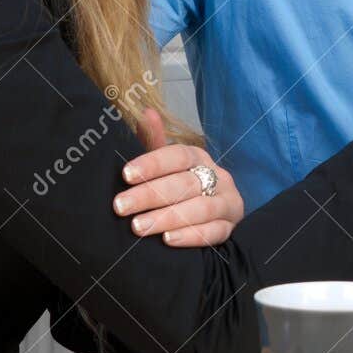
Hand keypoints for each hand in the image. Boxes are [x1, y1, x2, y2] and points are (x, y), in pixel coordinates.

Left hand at [112, 109, 245, 246]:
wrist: (213, 215)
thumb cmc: (181, 187)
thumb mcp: (166, 165)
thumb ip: (154, 142)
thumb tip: (146, 112)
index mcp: (199, 158)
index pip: (178, 155)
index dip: (152, 163)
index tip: (125, 174)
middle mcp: (218, 177)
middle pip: (185, 183)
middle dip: (150, 195)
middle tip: (121, 206)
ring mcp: (228, 202)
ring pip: (201, 208)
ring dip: (168, 217)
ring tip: (139, 227)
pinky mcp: (230, 227)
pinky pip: (214, 232)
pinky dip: (191, 236)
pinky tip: (168, 240)